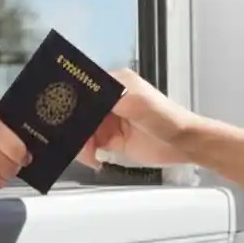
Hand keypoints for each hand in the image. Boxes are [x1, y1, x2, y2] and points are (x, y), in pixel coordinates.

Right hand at [77, 68, 198, 169]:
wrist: (182, 144)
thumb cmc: (166, 117)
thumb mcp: (138, 102)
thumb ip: (111, 98)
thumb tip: (86, 98)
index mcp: (115, 83)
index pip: (84, 86)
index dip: (71, 98)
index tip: (61, 111)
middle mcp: (109, 101)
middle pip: (79, 111)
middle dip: (72, 125)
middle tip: (71, 138)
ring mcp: (109, 121)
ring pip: (82, 130)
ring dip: (80, 142)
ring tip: (87, 153)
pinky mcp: (110, 140)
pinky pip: (89, 145)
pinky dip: (86, 153)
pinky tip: (93, 158)